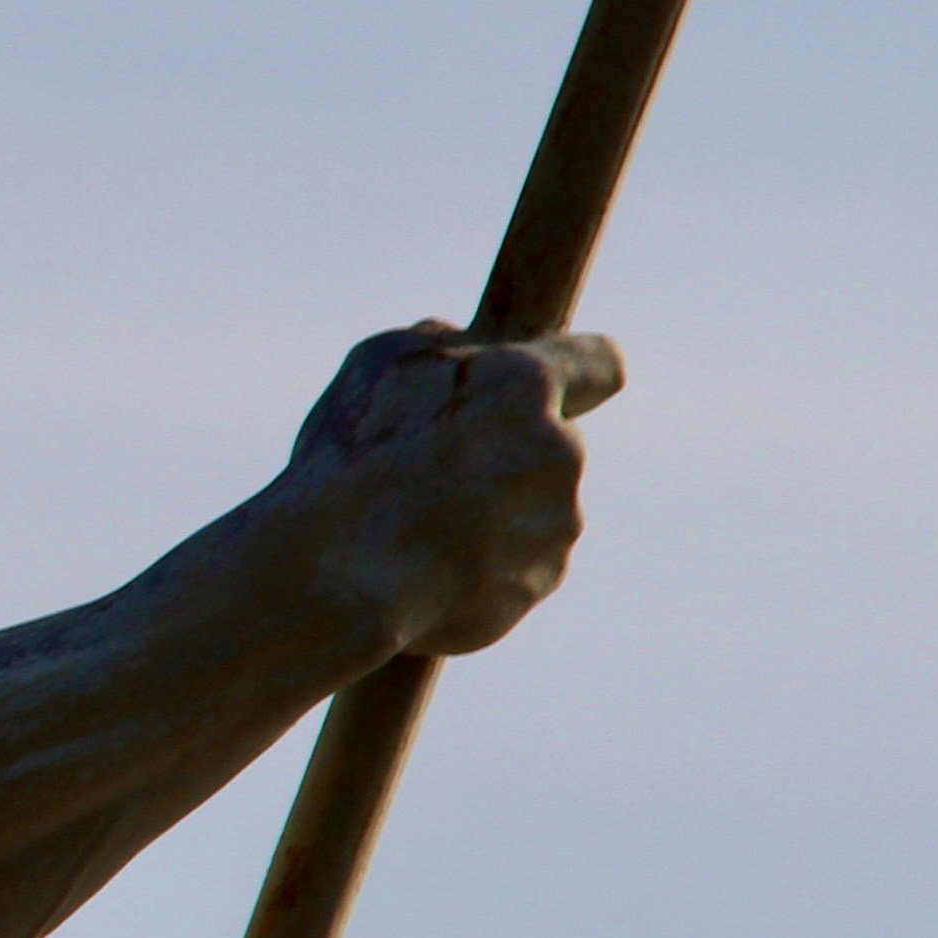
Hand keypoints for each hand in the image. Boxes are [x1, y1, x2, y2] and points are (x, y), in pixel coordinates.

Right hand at [279, 319, 622, 657]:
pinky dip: (475, 570)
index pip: (601, 363)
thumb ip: (439, 347)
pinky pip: (510, 570)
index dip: (578, 372)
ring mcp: (554, 530)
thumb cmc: (349, 460)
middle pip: (553, 445)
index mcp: (528, 384)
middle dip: (507, 454)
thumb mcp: (376, 365)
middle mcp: (561, 454)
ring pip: (533, 511)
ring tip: (411, 528)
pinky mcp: (533, 590)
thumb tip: (459, 348)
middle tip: (433, 470)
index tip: (556, 386)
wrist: (337, 578)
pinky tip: (416, 573)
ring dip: (490, 514)